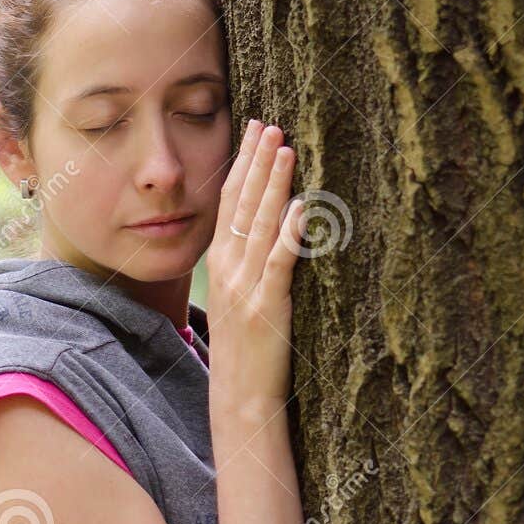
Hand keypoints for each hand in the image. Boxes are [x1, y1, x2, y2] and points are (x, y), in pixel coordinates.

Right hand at [205, 118, 305, 422]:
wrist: (239, 399)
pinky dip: (290, 233)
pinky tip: (302, 207)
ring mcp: (245, 287)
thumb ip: (248, 262)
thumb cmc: (245, 351)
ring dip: (274, 184)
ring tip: (287, 148)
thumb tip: (274, 224)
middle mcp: (227, 269)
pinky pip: (279, 263)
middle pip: (241, 204)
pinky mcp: (267, 307)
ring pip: (260, 224)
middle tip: (271, 124)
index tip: (254, 130)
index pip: (229, 202)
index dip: (242, 164)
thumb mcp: (238, 299)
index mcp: (220, 264)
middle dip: (257, 161)